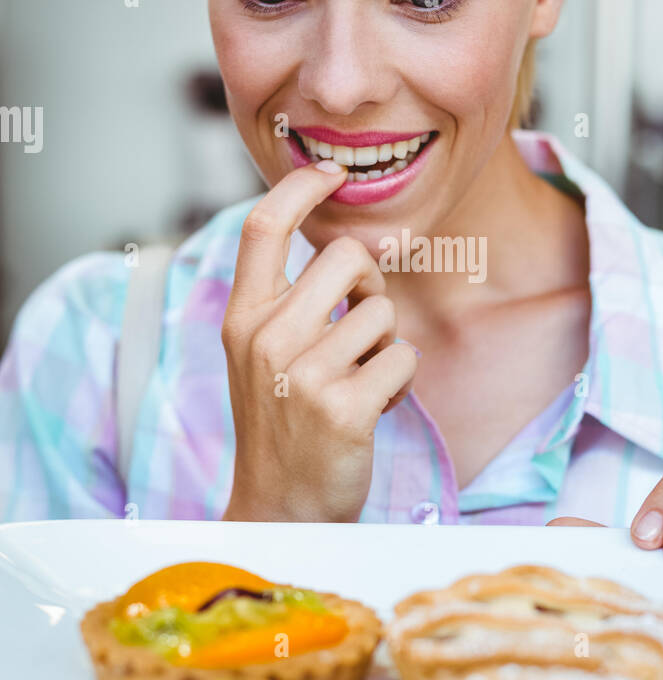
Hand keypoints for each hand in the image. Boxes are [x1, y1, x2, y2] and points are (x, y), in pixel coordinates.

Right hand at [220, 161, 416, 522]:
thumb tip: (346, 246)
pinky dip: (400, 380)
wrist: (281, 507)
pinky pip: (403, 357)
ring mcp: (302, 374)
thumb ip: (288, 302)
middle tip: (362, 326)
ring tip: (360, 380)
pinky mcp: (343, 408)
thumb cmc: (282, 421)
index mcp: (242, 318)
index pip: (263, 227)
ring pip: (383, 312)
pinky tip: (374, 408)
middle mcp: (265, 338)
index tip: (331, 172)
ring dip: (386, 344)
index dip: (299, 186)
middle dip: (371, 284)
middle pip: (347, 257)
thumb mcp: (261, 354)